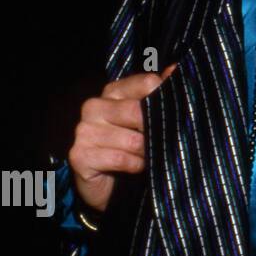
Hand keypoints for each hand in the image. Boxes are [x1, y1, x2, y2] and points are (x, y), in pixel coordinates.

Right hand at [68, 63, 177, 213]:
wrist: (110, 186)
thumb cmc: (133, 147)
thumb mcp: (148, 119)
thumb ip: (160, 94)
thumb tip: (176, 69)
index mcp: (113, 92)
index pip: (146, 82)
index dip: (165, 99)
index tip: (176, 112)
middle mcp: (94, 106)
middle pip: (138, 111)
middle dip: (155, 130)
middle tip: (162, 141)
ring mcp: (84, 130)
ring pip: (132, 139)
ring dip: (147, 152)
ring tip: (148, 156)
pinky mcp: (79, 155)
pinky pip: (120, 158)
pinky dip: (135, 165)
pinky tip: (136, 167)